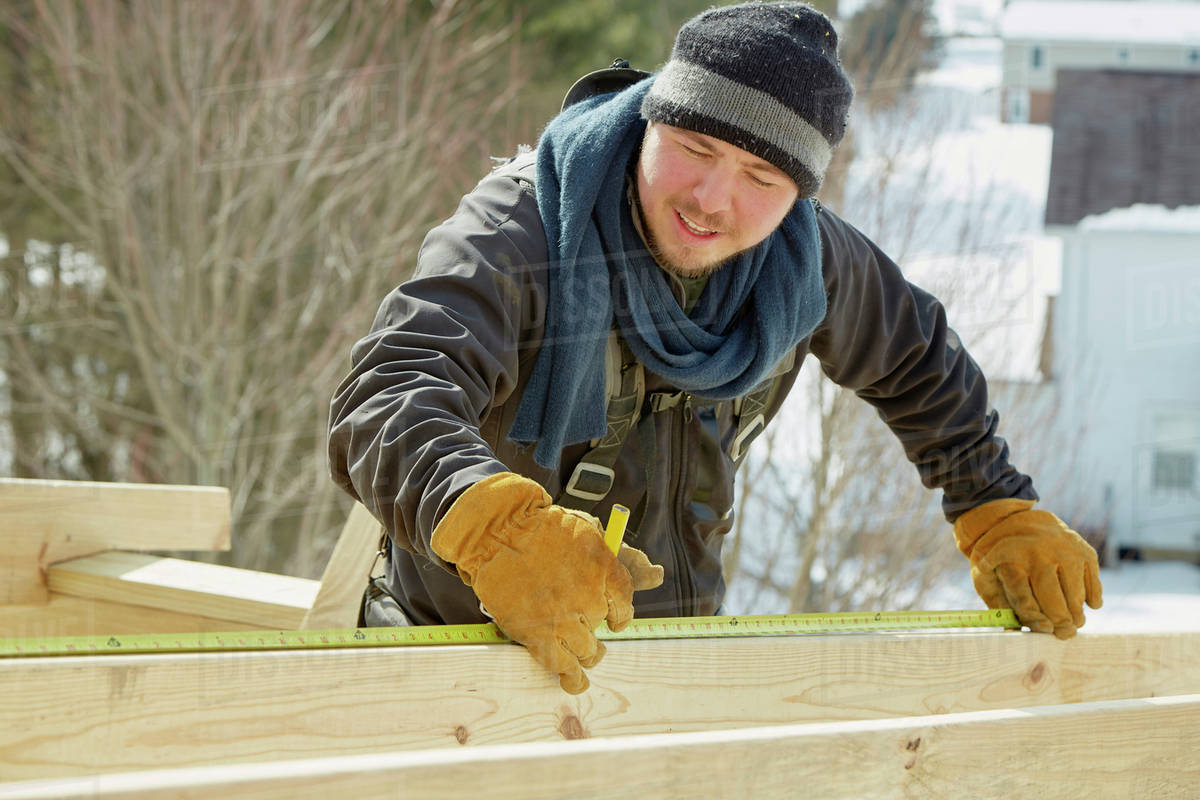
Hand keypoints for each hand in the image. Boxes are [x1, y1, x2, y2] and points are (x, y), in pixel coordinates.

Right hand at [432, 472, 660, 692]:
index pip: (625, 602)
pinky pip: (562, 665)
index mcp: (605, 568)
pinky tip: (575, 681)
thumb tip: (657, 576)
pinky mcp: (537, 635)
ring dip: (588, 653)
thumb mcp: (589, 531)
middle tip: (579, 620)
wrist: (497, 533)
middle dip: (592, 624)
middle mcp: (588, 597)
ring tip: (585, 653)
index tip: (616, 620)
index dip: (621, 614)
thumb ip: (623, 556)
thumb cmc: (542, 528)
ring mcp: (563, 619)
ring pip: (588, 651)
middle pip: (602, 625)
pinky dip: (572, 677)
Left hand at [954, 498, 1102, 638]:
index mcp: (1011, 561)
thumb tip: (1013, 635)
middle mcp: (1039, 554)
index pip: (1026, 602)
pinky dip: (1093, 598)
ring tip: (1073, 622)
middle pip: (1055, 602)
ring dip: (1076, 615)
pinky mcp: (1084, 550)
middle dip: (1061, 624)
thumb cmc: (999, 556)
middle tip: (1064, 633)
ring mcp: (1065, 551)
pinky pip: (1094, 582)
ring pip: (1076, 596)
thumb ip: (997, 604)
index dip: (1036, 621)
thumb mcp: (985, 574)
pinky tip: (1088, 604)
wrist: (1016, 518)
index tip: (1044, 629)